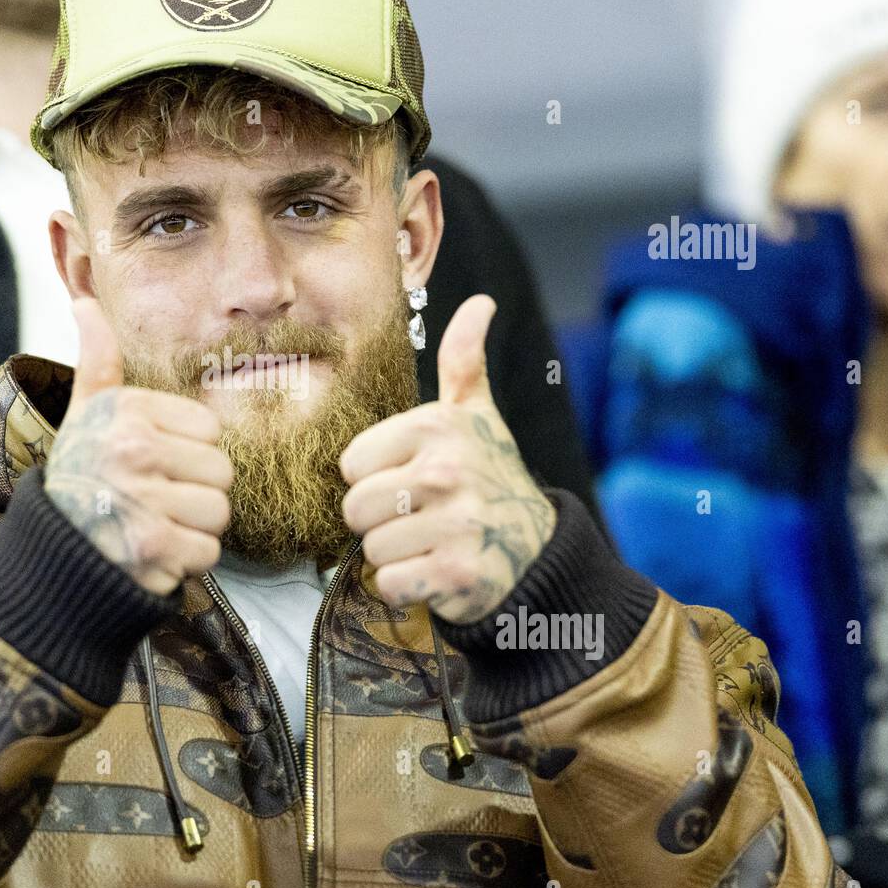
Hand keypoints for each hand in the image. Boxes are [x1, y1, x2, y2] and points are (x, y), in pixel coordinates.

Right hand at [44, 297, 233, 596]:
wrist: (45, 556)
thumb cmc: (77, 478)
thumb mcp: (84, 412)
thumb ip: (98, 359)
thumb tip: (84, 304)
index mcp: (126, 413)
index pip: (210, 428)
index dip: (187, 451)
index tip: (153, 464)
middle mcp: (132, 451)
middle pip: (222, 471)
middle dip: (195, 492)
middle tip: (154, 500)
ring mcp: (143, 501)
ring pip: (219, 512)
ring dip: (193, 529)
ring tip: (153, 525)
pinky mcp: (153, 549)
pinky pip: (207, 552)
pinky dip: (184, 563)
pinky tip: (153, 555)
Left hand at [339, 294, 555, 623]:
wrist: (537, 551)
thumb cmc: (490, 478)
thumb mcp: (477, 414)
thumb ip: (464, 358)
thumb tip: (481, 301)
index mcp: (437, 426)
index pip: (350, 464)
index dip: (374, 478)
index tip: (410, 480)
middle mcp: (446, 471)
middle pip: (355, 509)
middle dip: (380, 521)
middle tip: (419, 517)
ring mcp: (454, 524)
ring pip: (370, 549)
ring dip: (394, 554)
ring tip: (429, 541)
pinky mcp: (456, 574)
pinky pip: (389, 584)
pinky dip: (406, 587)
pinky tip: (434, 570)